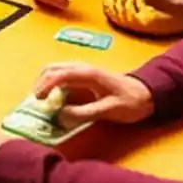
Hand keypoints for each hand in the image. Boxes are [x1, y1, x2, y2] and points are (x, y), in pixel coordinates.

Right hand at [31, 63, 154, 126]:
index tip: (37, 101)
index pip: (58, 74)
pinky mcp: (83, 76)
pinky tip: (52, 99)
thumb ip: (84, 113)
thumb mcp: (109, 111)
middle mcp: (82, 68)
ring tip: (41, 101)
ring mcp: (82, 70)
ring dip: (44, 83)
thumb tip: (60, 114)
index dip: (44, 86)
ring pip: (54, 70)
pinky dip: (51, 84)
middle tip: (35, 103)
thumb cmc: (130, 102)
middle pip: (51, 68)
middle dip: (39, 83)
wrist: (147, 94)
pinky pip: (60, 76)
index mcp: (88, 74)